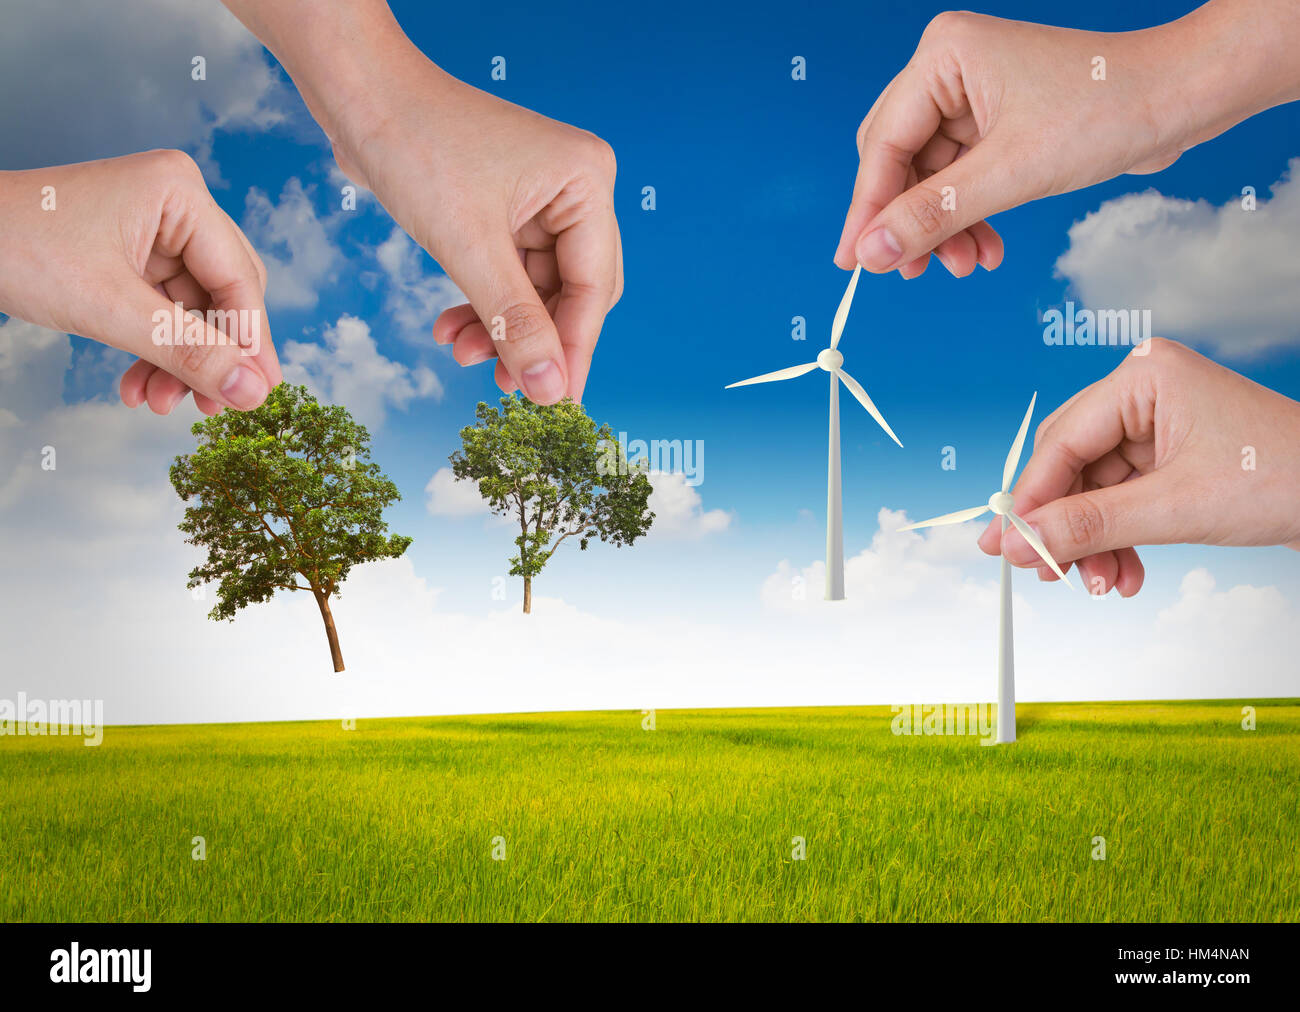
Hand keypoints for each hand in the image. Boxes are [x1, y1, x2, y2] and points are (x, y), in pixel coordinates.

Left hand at [0, 150, 280, 414]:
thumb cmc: (14, 248)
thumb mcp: (109, 309)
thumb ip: (188, 352)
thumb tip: (253, 393)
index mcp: (180, 194)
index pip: (237, 280)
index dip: (249, 343)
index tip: (258, 396)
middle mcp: (176, 206)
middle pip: (223, 296)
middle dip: (212, 356)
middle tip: (215, 408)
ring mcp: (154, 231)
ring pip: (193, 313)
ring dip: (178, 362)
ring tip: (158, 403)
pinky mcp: (132, 255)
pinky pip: (162, 312)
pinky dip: (153, 351)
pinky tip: (137, 386)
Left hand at [338, 63, 620, 404]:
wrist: (358, 93)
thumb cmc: (415, 143)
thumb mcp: (469, 247)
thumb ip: (515, 322)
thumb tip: (551, 389)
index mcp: (586, 182)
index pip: (592, 287)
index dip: (572, 348)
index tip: (554, 401)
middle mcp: (572, 190)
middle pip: (570, 292)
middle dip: (531, 338)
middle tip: (504, 384)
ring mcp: (538, 200)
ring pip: (533, 290)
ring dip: (498, 325)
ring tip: (460, 354)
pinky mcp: (502, 210)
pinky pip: (505, 275)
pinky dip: (480, 304)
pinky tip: (449, 328)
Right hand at [834, 3, 1299, 278]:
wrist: (1183, 98)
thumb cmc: (1110, 110)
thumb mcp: (1011, 174)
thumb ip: (932, 216)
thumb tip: (871, 254)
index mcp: (943, 57)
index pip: (884, 145)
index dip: (868, 210)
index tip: (853, 263)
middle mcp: (950, 70)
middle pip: (899, 162)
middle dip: (910, 222)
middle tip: (910, 273)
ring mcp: (972, 96)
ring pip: (930, 180)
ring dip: (944, 228)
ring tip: (965, 266)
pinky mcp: (995, 121)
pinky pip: (961, 180)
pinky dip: (968, 218)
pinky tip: (985, 249)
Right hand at [977, 338, 1299, 596]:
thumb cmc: (1288, 479)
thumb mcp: (1177, 508)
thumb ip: (1091, 525)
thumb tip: (1020, 542)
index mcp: (1144, 378)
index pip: (1063, 441)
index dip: (1031, 498)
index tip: (1004, 544)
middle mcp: (1144, 395)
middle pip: (1071, 466)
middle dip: (1064, 526)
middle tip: (1044, 571)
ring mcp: (1157, 427)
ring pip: (1094, 491)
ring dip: (1093, 543)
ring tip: (1099, 584)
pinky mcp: (1170, 458)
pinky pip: (1121, 501)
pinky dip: (1118, 540)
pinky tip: (1124, 574)